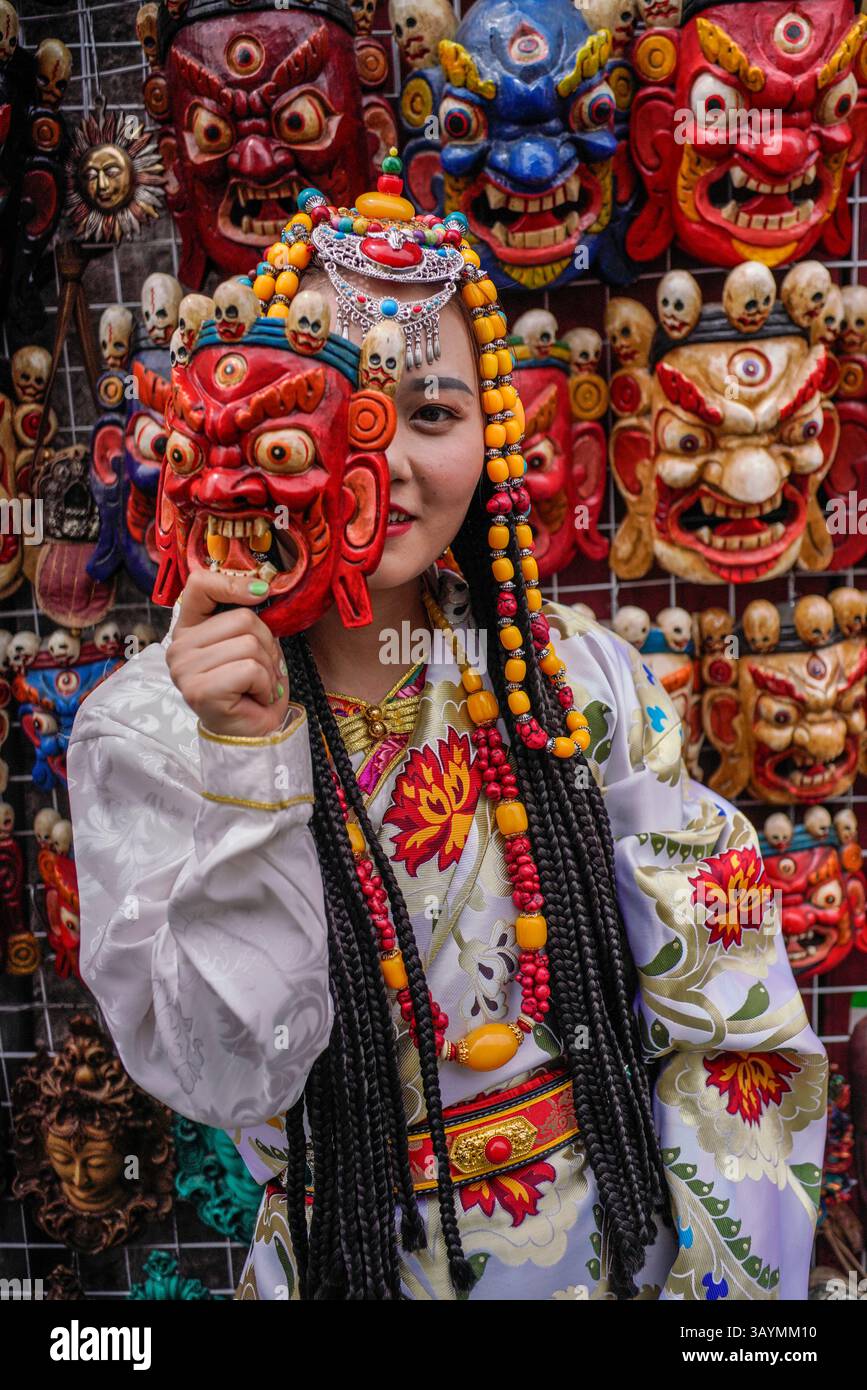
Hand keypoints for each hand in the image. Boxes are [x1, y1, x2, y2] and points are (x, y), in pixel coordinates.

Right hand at [167, 570, 289, 738]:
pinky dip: (265, 685)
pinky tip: (256, 698)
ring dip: (268, 669)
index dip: (233, 583)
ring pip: (250, 644)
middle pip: (242, 618)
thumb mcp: (249, 643)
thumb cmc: (251, 689)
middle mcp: (179, 647)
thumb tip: (263, 587)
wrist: (253, 735)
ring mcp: (184, 669)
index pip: (200, 585)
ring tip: (259, 687)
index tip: (261, 592)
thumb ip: (246, 618)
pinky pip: (250, 669)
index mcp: (189, 629)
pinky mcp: (200, 689)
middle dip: (267, 646)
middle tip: (262, 672)